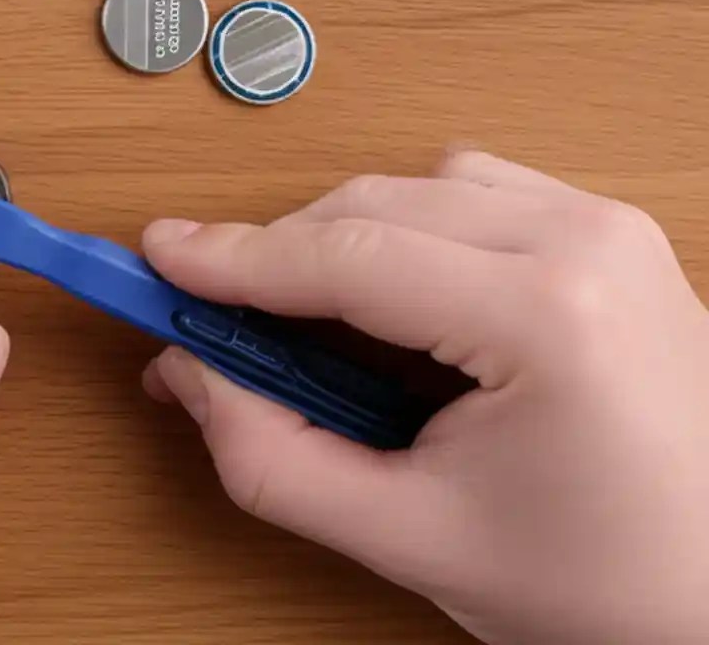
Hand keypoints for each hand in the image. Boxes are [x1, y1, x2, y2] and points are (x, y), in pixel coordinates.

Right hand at [141, 151, 708, 643]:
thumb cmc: (603, 581)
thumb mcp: (407, 537)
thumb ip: (270, 456)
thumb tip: (189, 375)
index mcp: (546, 314)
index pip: (344, 257)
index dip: (232, 258)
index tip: (157, 260)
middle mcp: (586, 243)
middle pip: (373, 204)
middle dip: (276, 256)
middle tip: (205, 315)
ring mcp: (608, 231)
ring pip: (420, 186)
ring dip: (342, 241)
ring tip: (307, 325)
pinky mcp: (611, 239)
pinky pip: (475, 193)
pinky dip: (408, 233)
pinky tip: (393, 303)